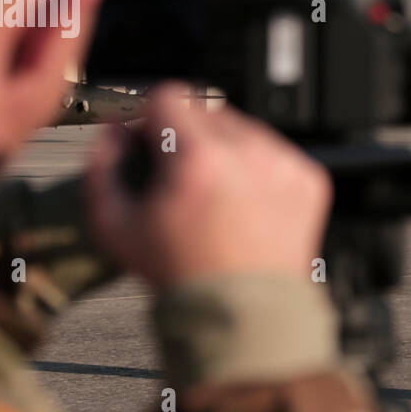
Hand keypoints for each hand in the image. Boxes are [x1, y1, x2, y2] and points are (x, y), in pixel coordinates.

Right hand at [84, 82, 331, 286]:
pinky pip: (274, 152)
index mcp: (199, 157)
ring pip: (244, 128)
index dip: (151, 118)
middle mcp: (249, 152)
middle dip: (188, 134)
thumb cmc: (179, 275)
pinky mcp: (308, 179)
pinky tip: (244, 206)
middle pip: (208, 109)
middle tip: (181, 176)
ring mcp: (283, 164)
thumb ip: (102, 167)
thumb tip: (113, 130)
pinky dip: (257, 170)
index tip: (149, 140)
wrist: (243, 315)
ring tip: (215, 197)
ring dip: (225, 150)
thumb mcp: (115, 227)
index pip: (169, 96)